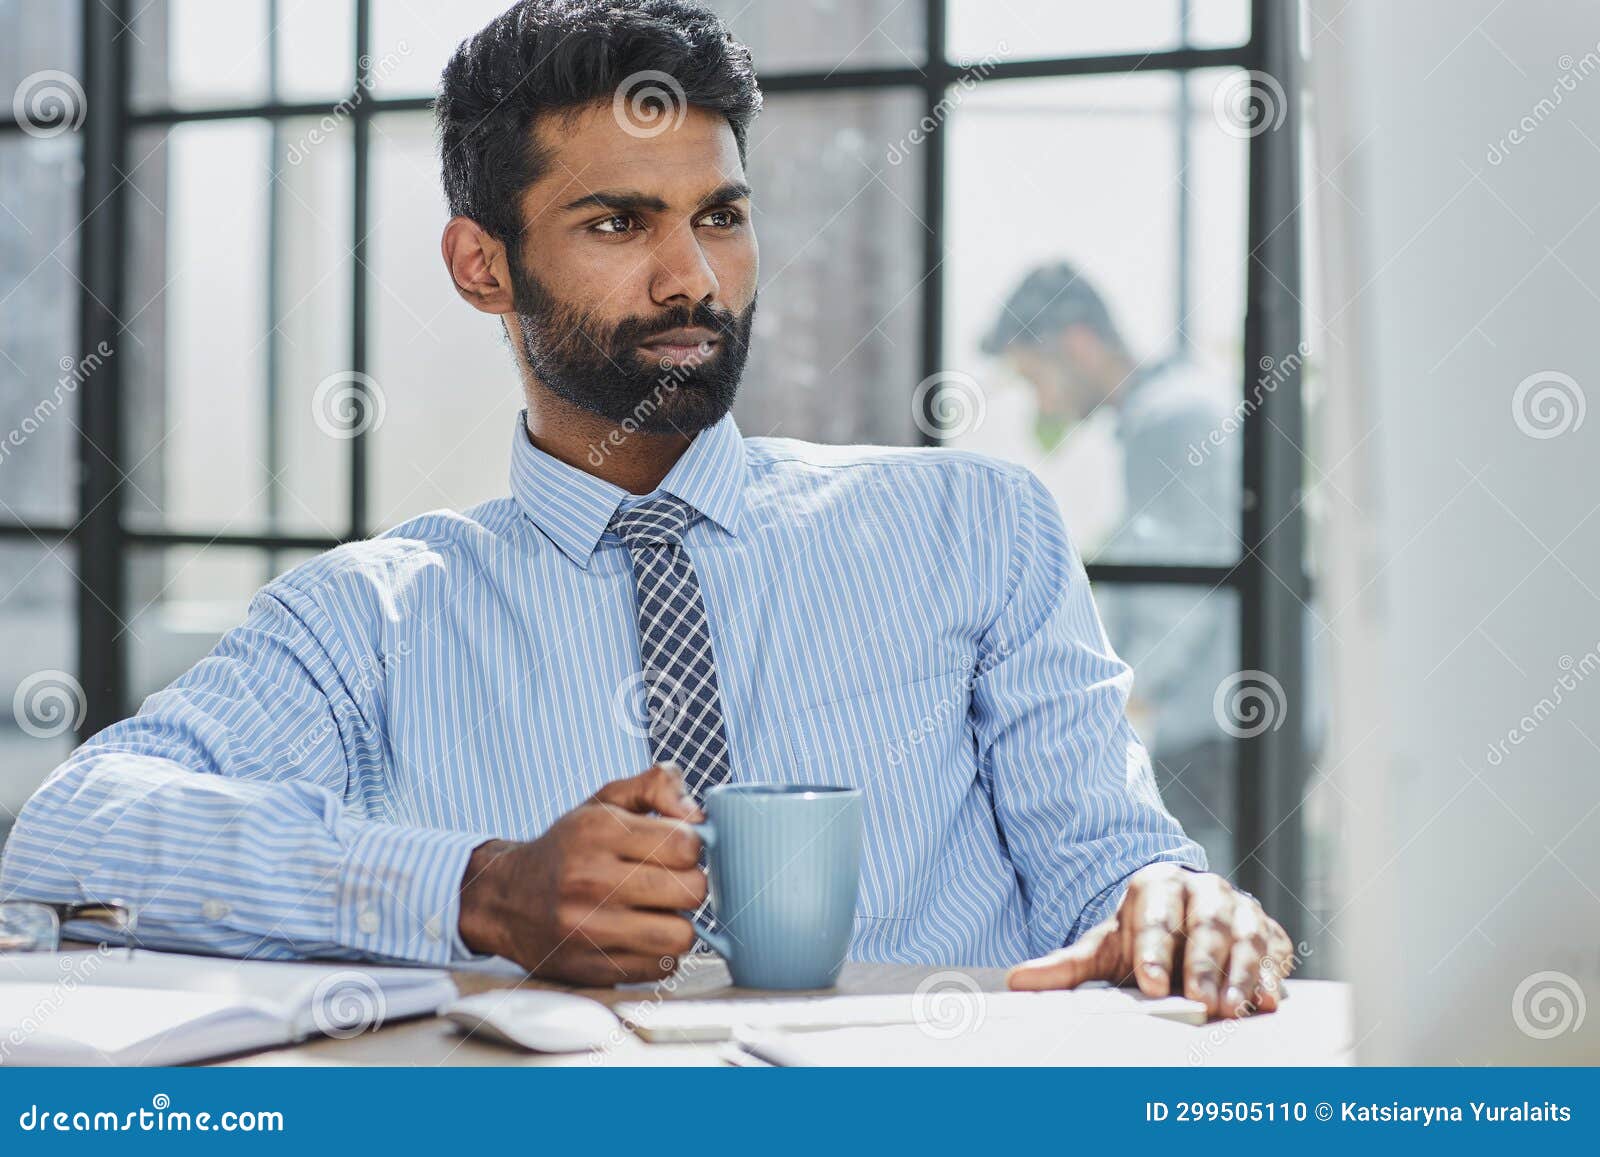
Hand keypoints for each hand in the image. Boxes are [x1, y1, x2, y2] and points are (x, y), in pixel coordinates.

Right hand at [456, 764, 707, 984]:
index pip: (686, 844)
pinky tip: (638, 936)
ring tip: (658, 911)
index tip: (675, 849)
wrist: (505, 899)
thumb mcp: (605, 801)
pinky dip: (658, 953)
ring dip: (678, 923)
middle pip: (692, 891)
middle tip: (670, 882)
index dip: (692, 846)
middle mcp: (589, 880)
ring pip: (681, 936)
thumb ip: (656, 785)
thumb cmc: (569, 847)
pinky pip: (660, 968)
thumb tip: (697, 814)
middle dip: (690, 884)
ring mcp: (586, 929)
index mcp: (597, 830)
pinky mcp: (589, 969)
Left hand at [1005, 863, 1295, 1018]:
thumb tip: (1018, 980)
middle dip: (1202, 964)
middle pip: (1205, 925)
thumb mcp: (1104, 945)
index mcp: (1156, 886)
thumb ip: (1067, 965)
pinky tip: (1268, 1000)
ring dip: (1239, 973)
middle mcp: (1202, 891)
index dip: (1153, 950)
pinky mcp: (1267, 931)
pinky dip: (1272, 976)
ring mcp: (1239, 909)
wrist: (1183, 916)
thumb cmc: (1141, 936)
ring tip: (1231, 1008)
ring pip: (1245, 936)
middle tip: (1198, 1001)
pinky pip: (1274, 951)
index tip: (1150, 983)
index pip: (1155, 918)